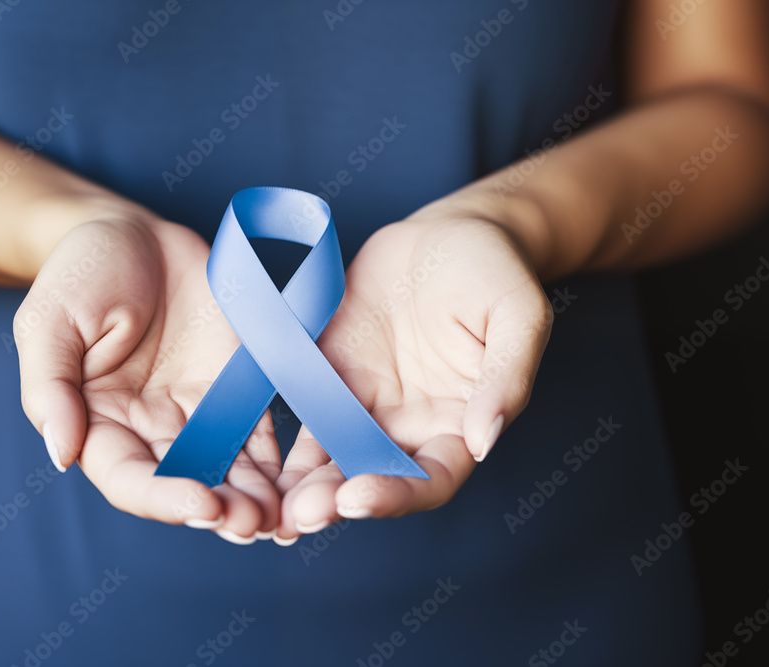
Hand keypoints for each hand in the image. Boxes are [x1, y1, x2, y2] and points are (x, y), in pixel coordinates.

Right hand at [13, 216, 280, 541]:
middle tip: (254, 524)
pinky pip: (261, 432)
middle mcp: (151, 429)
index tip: (203, 505)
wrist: (133, 232)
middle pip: (186, 483)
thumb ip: (50, 388)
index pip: (129, 477)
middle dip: (221, 508)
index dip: (164, 497)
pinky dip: (281, 462)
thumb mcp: (48, 322)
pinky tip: (302, 481)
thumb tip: (61, 454)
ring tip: (284, 516)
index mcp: (99, 422)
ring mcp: (198, 412)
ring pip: (228, 468)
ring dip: (255, 496)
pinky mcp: (237, 389)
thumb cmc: (80, 273)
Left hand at [275, 214, 551, 539]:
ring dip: (300, 484)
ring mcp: (365, 403)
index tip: (358, 498)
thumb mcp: (519, 317)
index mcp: (459, 424)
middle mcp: (408, 426)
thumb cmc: (495, 272)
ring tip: (270, 504)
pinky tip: (249, 455)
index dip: (397, 495)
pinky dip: (279, 438)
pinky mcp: (330, 373)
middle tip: (301, 515)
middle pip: (371, 478)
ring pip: (329, 456)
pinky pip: (302, 409)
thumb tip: (483, 440)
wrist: (450, 231)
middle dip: (336, 500)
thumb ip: (506, 379)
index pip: (430, 478)